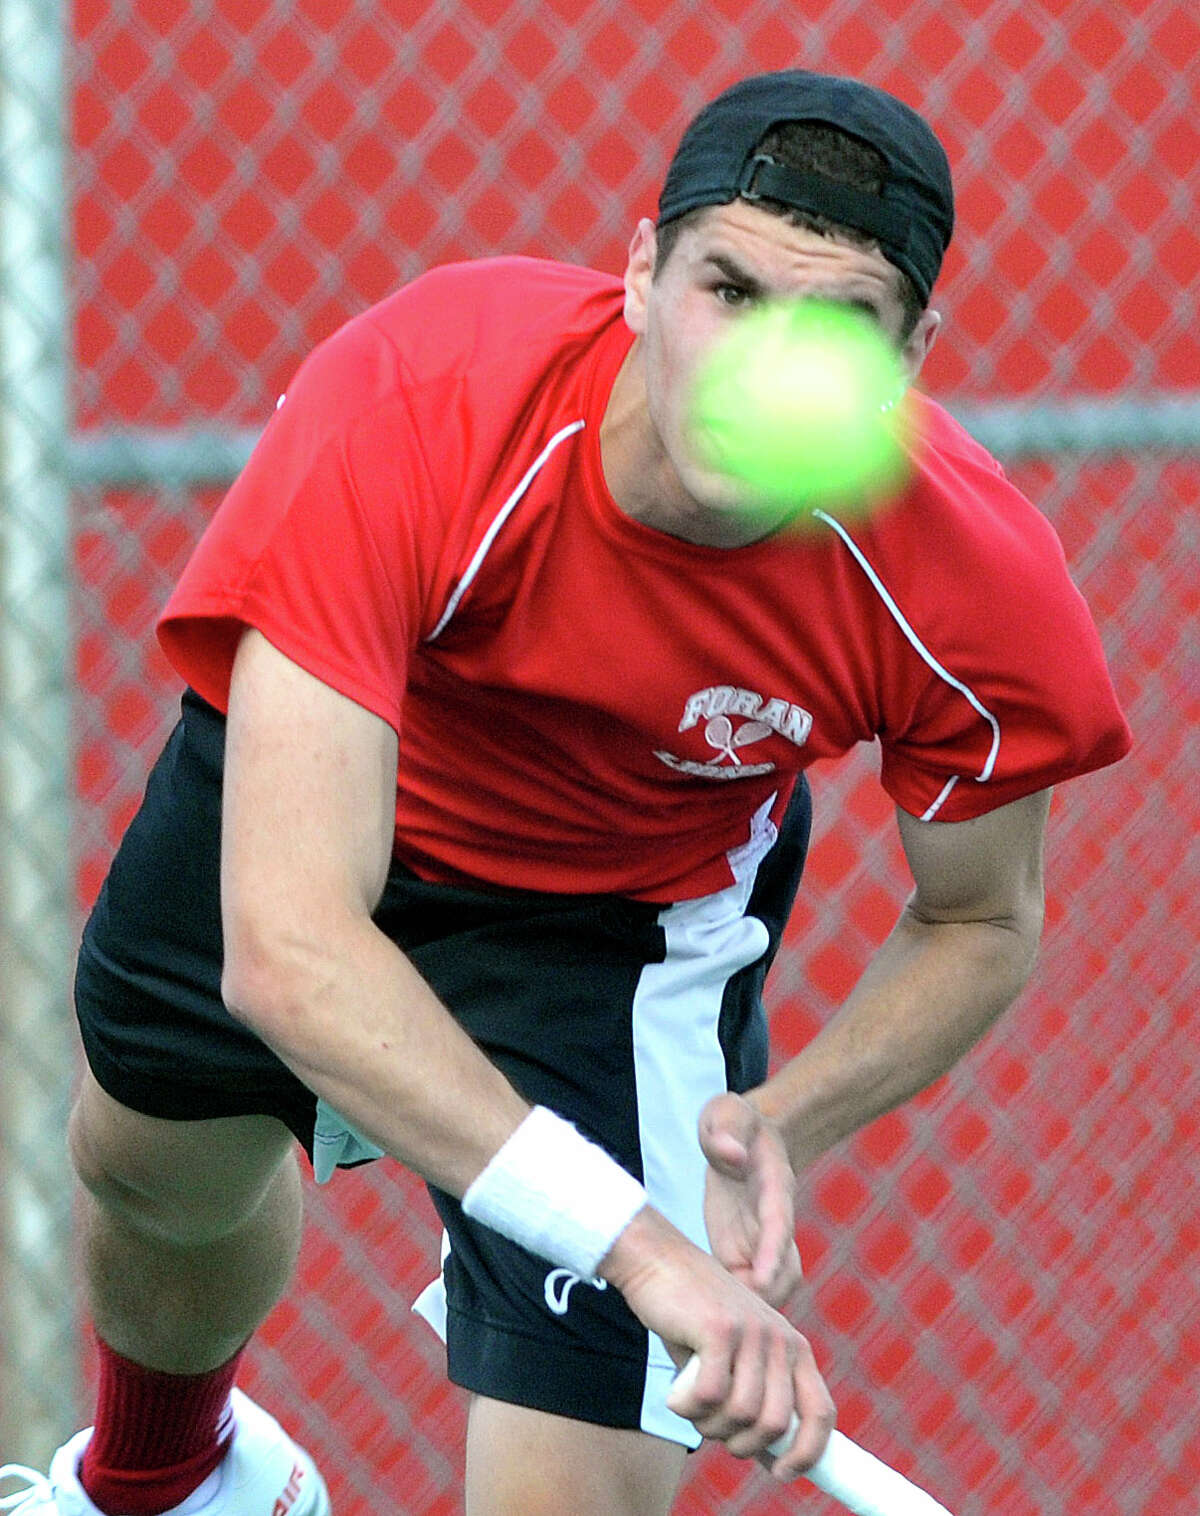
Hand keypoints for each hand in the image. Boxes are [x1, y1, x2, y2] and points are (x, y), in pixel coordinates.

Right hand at [600, 1207, 834, 1476]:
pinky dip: (688, 1406)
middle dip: (741, 1443)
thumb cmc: (692, 1316)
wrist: (657, 1261)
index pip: (820, 1411)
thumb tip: (771, 1457)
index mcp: (792, 1346)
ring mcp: (751, 1332)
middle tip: (712, 1428)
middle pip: (774, 1424)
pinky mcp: (719, 1330)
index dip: (808, 1452)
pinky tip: (676, 1391)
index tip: (783, 1473)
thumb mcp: (734, 1356)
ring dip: (709, 1424)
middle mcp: (780, 1338)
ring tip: (691, 1403)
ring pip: (741, 1414)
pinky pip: (709, 1397)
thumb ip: (753, 1396)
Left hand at [701, 1091, 801, 1309]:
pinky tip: (712, 1321)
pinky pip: (750, 1286)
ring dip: (753, 1308)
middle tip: (731, 1321)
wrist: (745, 1133)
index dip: (771, 1253)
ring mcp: (764, 1237)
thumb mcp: (725, 1115)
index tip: (761, 1280)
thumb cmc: (734, 1122)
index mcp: (775, 1185)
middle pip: (785, 1269)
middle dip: (764, 1295)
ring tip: (721, 1329)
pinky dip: (738, 1306)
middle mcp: (776, 1219)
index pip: (778, 1223)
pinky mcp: (749, 1249)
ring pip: (774, 1285)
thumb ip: (725, 1132)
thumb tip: (731, 1153)